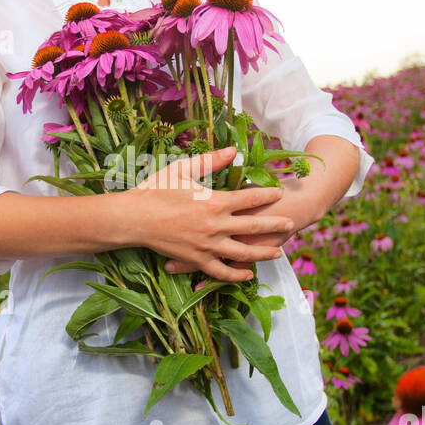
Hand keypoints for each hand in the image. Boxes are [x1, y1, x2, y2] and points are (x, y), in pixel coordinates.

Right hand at [118, 144, 297, 282]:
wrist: (134, 218)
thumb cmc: (156, 190)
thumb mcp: (183, 169)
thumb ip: (211, 161)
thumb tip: (235, 150)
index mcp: (215, 201)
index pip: (250, 198)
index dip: (267, 195)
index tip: (280, 192)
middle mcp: (216, 225)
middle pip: (254, 226)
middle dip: (275, 224)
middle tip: (291, 223)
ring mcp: (207, 245)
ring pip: (243, 252)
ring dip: (262, 253)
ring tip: (278, 252)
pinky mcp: (197, 260)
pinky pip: (221, 271)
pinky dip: (236, 275)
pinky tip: (248, 274)